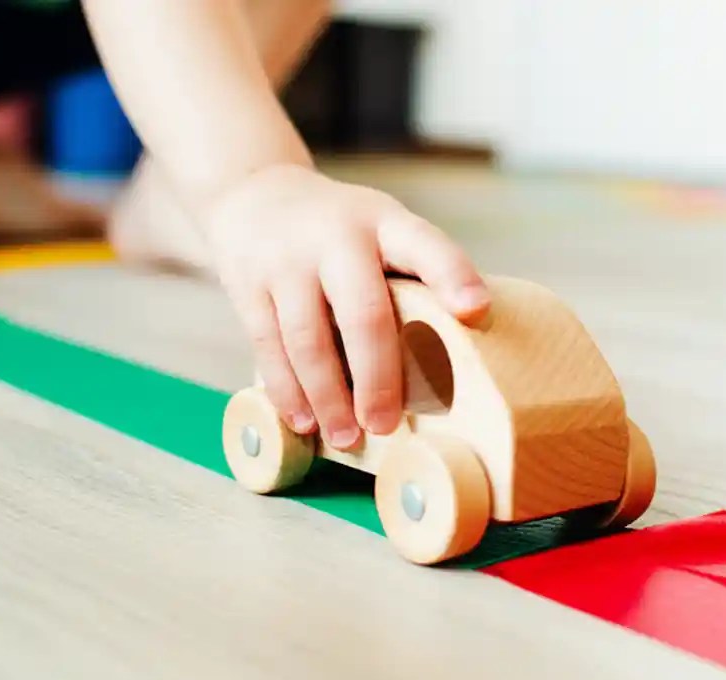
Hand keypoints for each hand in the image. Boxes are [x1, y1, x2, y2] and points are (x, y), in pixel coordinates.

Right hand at [202, 163, 489, 448]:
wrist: (255, 195)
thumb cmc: (342, 232)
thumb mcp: (383, 230)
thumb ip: (415, 276)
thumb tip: (460, 353)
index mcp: (385, 224)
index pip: (426, 246)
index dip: (453, 277)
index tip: (476, 311)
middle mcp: (337, 238)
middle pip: (363, 313)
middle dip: (377, 377)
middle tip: (387, 424)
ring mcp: (287, 261)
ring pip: (308, 341)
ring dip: (329, 398)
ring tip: (347, 438)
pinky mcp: (248, 286)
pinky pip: (268, 349)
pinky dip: (288, 392)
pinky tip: (305, 422)